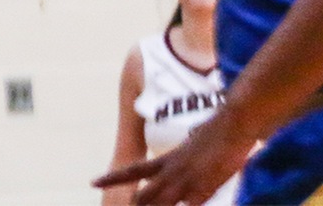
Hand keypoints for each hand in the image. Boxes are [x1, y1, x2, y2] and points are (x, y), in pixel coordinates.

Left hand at [93, 110, 251, 204]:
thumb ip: (186, 151)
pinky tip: (188, 205)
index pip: (132, 171)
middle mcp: (170, 173)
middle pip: (143, 197)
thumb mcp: (194, 141)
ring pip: (159, 205)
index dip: (111, 178)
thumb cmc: (217, 132)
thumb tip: (189, 143)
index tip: (92, 182)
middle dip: (135, 205)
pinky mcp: (202, 191)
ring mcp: (185, 183)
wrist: (230, 125)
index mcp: (166, 161)